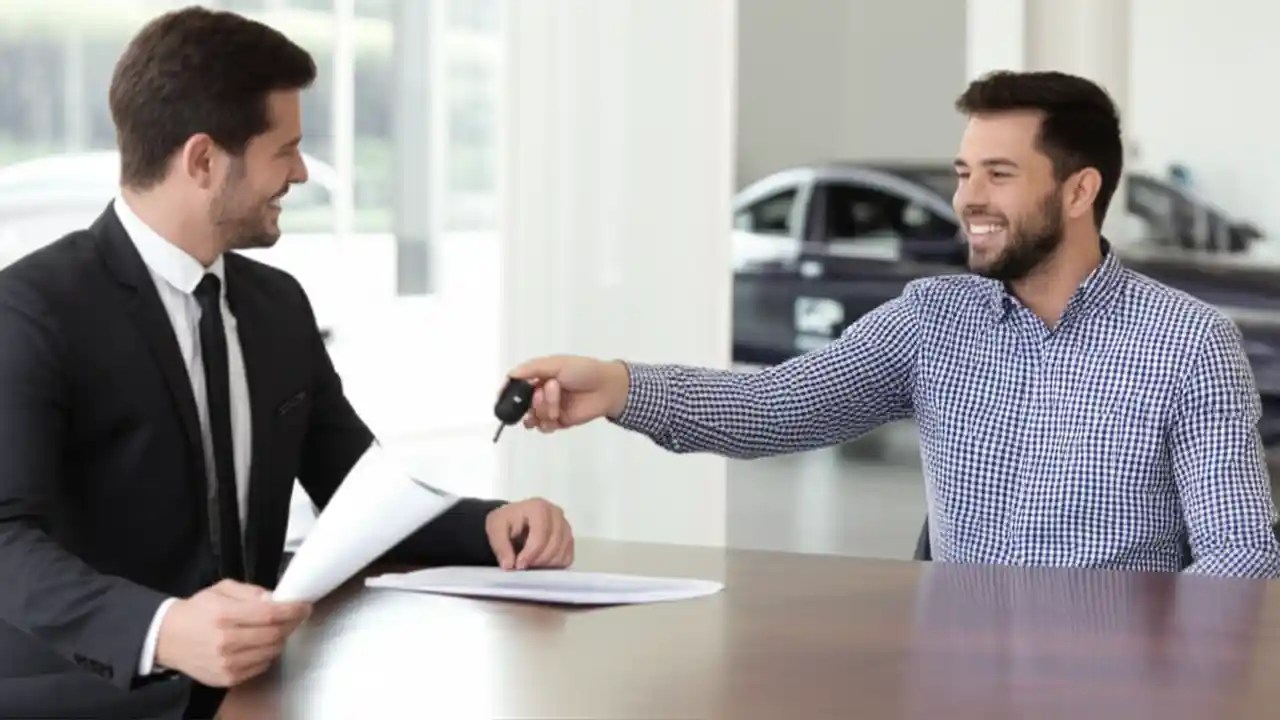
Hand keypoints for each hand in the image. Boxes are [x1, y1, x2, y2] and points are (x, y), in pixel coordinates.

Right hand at [155, 579, 311, 687]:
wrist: (168, 638)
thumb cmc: (197, 610)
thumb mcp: (222, 589)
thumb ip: (251, 592)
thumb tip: (276, 599)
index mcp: (225, 615)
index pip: (270, 614)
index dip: (293, 610)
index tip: (304, 606)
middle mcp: (226, 641)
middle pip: (275, 634)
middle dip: (291, 624)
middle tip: (296, 616)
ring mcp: (227, 663)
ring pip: (271, 651)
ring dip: (281, 639)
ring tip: (277, 628)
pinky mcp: (227, 678)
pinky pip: (261, 666)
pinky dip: (267, 654)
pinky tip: (261, 643)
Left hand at [485, 498, 574, 570]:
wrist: (515, 521)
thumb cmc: (506, 522)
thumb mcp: (495, 529)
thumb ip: (501, 546)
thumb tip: (509, 565)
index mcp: (539, 507)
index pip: (541, 533)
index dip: (531, 553)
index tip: (518, 565)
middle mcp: (556, 514)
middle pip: (554, 544)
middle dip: (537, 560)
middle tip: (523, 566)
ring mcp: (566, 526)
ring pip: (562, 552)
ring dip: (545, 564)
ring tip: (530, 563)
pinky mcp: (569, 539)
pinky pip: (567, 558)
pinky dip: (554, 565)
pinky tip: (540, 563)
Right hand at [506, 355, 629, 432]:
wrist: (606, 388)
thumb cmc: (584, 371)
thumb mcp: (556, 364)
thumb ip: (532, 369)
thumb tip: (511, 374)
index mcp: (540, 376)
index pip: (517, 385)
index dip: (508, 392)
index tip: (502, 398)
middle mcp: (542, 393)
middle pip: (523, 403)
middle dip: (534, 400)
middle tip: (549, 390)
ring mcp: (550, 408)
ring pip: (533, 416)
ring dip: (543, 410)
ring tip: (558, 403)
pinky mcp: (559, 421)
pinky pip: (543, 428)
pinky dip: (547, 424)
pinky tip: (556, 417)